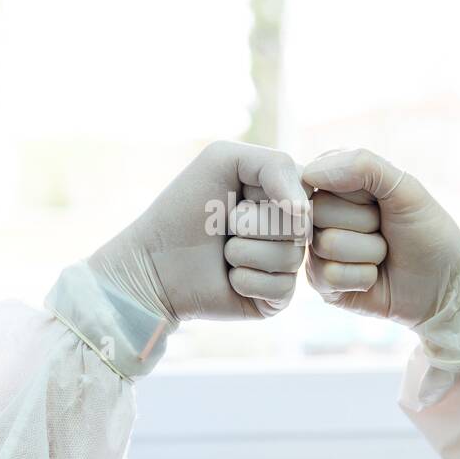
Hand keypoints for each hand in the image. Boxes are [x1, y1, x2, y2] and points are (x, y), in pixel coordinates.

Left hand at [90, 141, 308, 322]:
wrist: (152, 261)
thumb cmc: (185, 207)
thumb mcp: (224, 160)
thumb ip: (276, 164)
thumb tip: (304, 211)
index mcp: (287, 195)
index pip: (307, 191)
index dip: (269, 192)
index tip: (238, 193)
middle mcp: (293, 231)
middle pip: (300, 226)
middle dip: (252, 223)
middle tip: (226, 226)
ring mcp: (287, 266)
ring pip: (291, 257)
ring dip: (243, 252)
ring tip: (223, 251)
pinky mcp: (277, 298)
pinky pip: (280, 288)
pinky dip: (245, 280)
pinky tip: (228, 277)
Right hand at [302, 149, 459, 327]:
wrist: (444, 282)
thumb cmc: (425, 230)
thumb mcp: (404, 187)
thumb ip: (362, 165)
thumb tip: (310, 173)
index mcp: (336, 184)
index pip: (317, 177)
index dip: (356, 193)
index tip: (379, 200)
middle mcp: (320, 215)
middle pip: (319, 212)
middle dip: (365, 223)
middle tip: (384, 230)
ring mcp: (318, 250)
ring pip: (327, 244)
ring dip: (370, 251)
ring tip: (384, 253)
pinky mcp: (322, 283)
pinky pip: (330, 276)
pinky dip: (363, 277)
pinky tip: (374, 277)